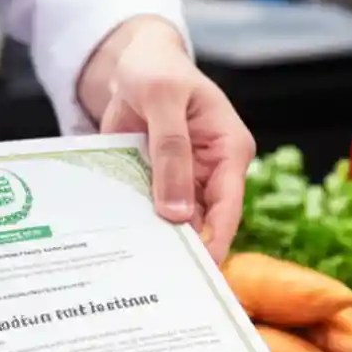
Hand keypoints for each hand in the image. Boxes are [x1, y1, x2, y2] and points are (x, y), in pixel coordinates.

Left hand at [79, 16, 255, 261]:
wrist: (133, 66)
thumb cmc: (157, 71)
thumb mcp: (163, 100)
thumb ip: (170, 151)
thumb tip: (176, 212)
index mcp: (229, 150)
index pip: (228, 206)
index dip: (215, 241)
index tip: (200, 273)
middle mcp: (213, 172)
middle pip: (204, 223)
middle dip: (185, 252)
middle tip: (162, 285)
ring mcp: (186, 181)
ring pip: (177, 223)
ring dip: (158, 243)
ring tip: (137, 276)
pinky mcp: (160, 184)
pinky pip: (152, 212)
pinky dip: (139, 228)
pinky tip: (122, 250)